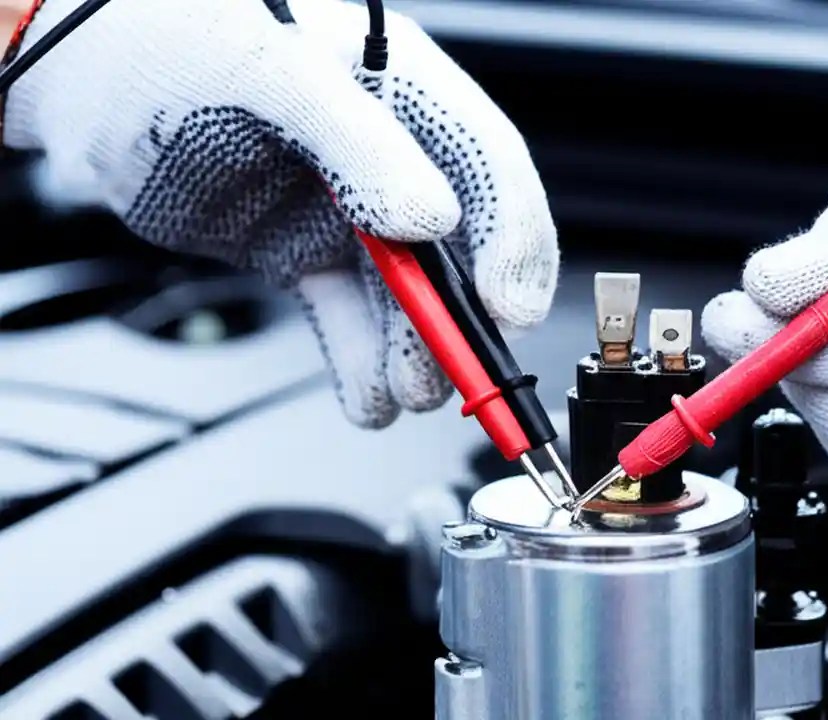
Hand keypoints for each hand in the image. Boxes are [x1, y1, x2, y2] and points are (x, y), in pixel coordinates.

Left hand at [3, 0, 556, 427]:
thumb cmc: (166, 40)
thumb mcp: (271, 76)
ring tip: (403, 392)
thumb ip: (360, 146)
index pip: (488, 166)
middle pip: (458, 245)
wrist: (78, 79)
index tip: (505, 304)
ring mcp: (347, 207)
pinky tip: (368, 396)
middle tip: (457, 372)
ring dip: (413, 352)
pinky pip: (347, 316)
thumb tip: (430, 220)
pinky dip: (362, 362)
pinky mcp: (305, 250)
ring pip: (406, 295)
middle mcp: (389, 153)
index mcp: (404, 90)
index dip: (509, 238)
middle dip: (463, 316)